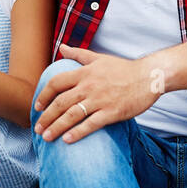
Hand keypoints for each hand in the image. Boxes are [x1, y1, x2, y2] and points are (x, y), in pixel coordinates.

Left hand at [33, 45, 163, 143]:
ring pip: (72, 115)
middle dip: (46, 117)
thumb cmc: (123, 69)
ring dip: (56, 127)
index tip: (37, 107)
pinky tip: (67, 140)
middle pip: (60, 102)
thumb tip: (62, 47)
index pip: (56, 83)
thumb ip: (78, 54)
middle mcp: (89, 86)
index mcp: (84, 73)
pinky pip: (91, 124)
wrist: (149, 77)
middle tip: (37, 128)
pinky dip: (77, 133)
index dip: (43, 95)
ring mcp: (100, 100)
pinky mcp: (112, 112)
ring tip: (46, 137)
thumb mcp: (99, 58)